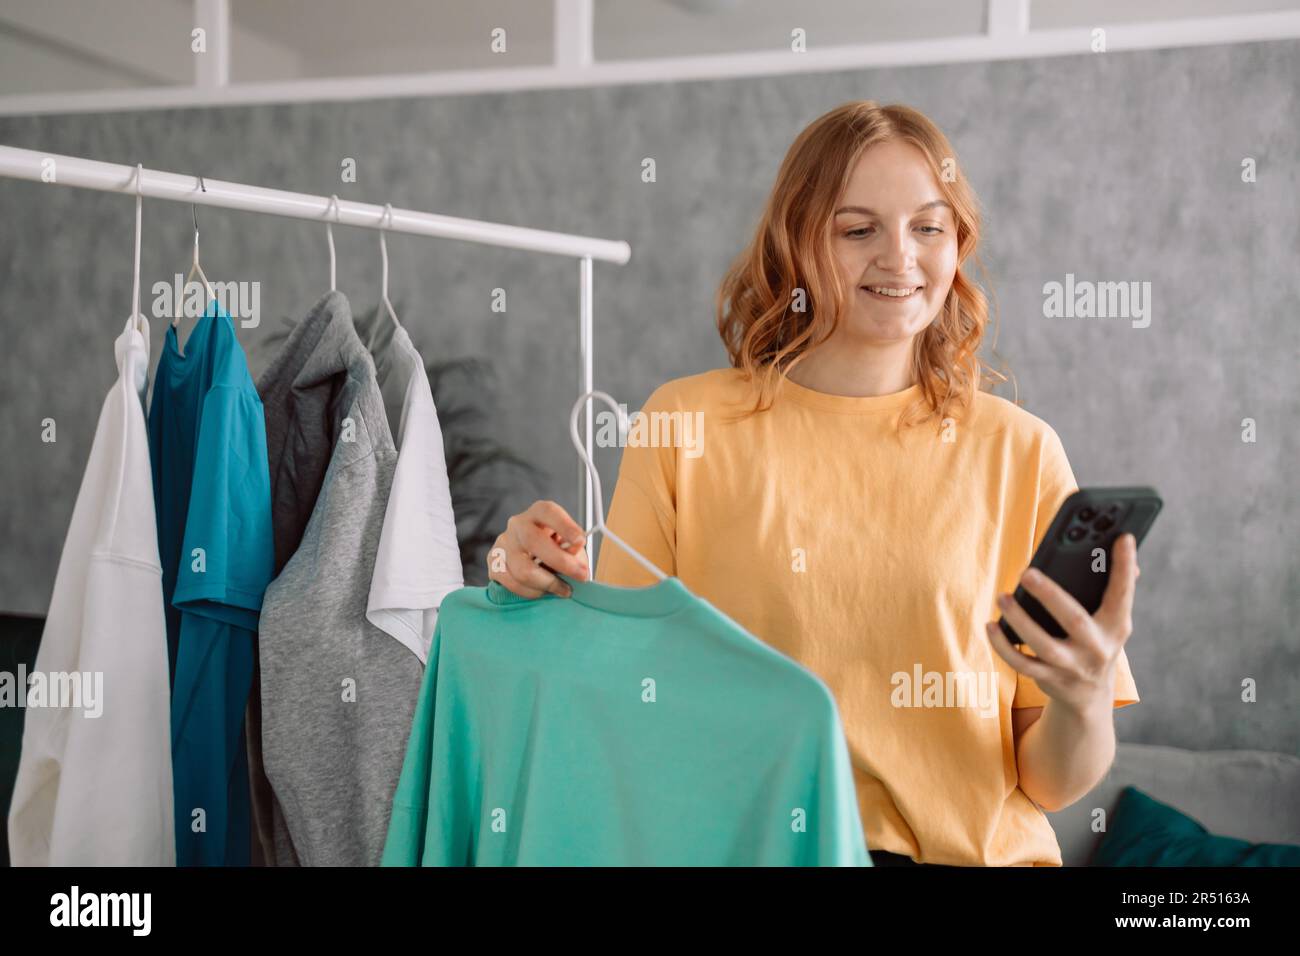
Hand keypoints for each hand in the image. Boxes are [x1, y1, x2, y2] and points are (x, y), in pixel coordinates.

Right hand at [487, 499, 589, 598]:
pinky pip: (512, 583)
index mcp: (539, 513)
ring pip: (523, 569)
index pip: (548, 512)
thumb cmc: (554, 550)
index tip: (581, 541)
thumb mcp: (569, 546)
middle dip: (561, 562)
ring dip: (548, 584)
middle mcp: (518, 524)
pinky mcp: (493, 562)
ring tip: (563, 589)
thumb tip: (576, 559)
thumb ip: (573, 551)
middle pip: (533, 541)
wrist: (531, 561)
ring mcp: (503, 543)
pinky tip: (542, 591)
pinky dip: (532, 592)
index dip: (565, 526)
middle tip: (581, 576)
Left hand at [986, 533, 1140, 715]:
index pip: (1122, 593)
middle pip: (1073, 619)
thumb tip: (1120, 547)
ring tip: (1002, 597)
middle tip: (1026, 572)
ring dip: (1019, 619)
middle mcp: (1097, 648)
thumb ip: (1114, 590)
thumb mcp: (1111, 623)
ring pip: (1043, 644)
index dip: (1123, 566)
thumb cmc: (1095, 642)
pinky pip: (1022, 663)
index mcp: (1116, 627)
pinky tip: (991, 626)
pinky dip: (1003, 646)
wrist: (1090, 697)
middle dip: (1049, 594)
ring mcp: (1073, 667)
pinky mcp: (1050, 680)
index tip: (1123, 537)